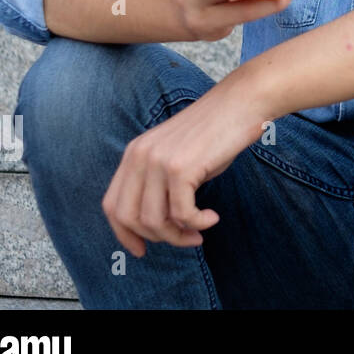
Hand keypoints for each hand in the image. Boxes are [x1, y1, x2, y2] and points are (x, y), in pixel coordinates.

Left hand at [101, 78, 267, 256]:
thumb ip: (161, 184)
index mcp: (134, 153)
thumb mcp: (177, 156)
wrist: (241, 103)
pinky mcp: (181, 168)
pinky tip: (212, 218)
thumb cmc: (216, 132)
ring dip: (179, 235)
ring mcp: (158, 161)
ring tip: (200, 233)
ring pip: (154, 220)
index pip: (112, 205)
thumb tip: (163, 226)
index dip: (123, 234)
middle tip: (185, 239)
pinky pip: (182, 213)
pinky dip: (197, 223)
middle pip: (128, 218)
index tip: (142, 250)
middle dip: (156, 238)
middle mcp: (139, 156)